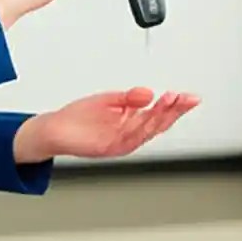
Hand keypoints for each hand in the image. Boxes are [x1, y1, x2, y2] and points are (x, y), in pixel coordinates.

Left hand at [12, 87, 199, 162]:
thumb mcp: (108, 100)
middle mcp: (128, 135)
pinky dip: (140, 127)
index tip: (189, 97)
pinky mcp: (108, 147)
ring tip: (170, 101)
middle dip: (174, 111)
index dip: (176, 107)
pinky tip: (148, 114)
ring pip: (147, 131)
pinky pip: (129, 137)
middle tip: (186, 98)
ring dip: (160, 116)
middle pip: (159, 124)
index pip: (159, 115)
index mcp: (131, 123)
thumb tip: (148, 93)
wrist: (53, 130)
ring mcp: (119, 142)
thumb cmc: (77, 118)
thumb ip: (129, 98)